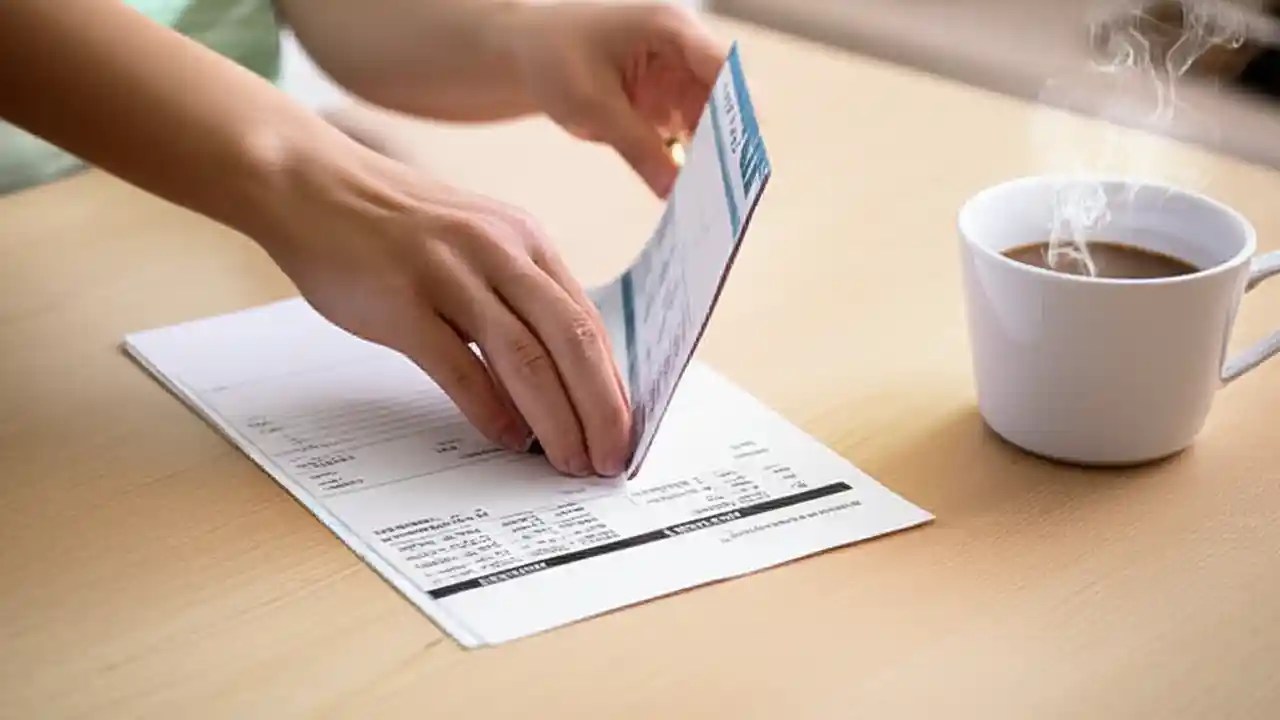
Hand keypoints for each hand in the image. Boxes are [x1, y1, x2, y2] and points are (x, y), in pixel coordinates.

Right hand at [255, 144, 631, 476]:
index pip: (588, 322)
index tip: (625, 432)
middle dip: (600, 409)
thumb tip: (560, 375)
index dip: (613, 385)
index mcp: (526, 240)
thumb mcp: (477, 243)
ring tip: (569, 461)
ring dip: (555, 418)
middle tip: (609, 461)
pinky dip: (489, 408)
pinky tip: (507, 439)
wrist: (312, 185)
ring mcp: (450, 274)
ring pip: (525, 357)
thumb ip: (517, 296)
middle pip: (571, 340)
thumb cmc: (396, 227)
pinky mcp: (402, 301)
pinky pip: (459, 365)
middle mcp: (498, 251)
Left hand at [508, 2, 727, 195]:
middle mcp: (684, 49)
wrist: (523, 55)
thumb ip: (638, 148)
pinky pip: (691, 133)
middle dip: (729, 140)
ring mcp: (678, 76)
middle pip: (726, 97)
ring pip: (713, 120)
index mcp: (669, 28)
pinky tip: (690, 193)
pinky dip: (691, 160)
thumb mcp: (592, 106)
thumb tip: (675, 192)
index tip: (745, 156)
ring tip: (710, 200)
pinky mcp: (668, 100)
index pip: (723, 67)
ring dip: (712, 156)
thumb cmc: (552, 59)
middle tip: (728, 190)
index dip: (739, 110)